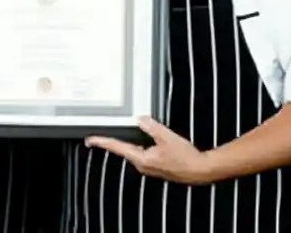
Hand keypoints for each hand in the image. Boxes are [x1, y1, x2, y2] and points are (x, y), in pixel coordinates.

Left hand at [85, 116, 213, 184]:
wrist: (199, 170)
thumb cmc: (184, 157)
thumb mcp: (166, 137)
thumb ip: (151, 127)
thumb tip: (140, 119)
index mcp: (141, 159)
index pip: (118, 148)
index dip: (103, 142)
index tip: (91, 140)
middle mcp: (143, 165)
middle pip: (126, 150)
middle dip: (118, 142)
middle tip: (105, 135)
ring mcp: (150, 167)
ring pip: (137, 151)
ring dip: (134, 143)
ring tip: (134, 133)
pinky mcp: (158, 167)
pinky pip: (146, 154)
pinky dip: (145, 145)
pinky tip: (152, 141)